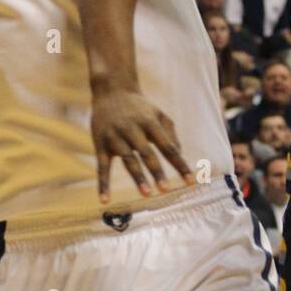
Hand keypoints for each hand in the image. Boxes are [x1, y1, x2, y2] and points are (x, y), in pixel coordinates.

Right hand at [91, 87, 193, 201]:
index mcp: (150, 123)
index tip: (190, 181)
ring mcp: (115, 137)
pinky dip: (103, 184)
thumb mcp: (158, 114)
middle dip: (157, 171)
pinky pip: (102, 167)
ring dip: (137, 177)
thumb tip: (179, 155)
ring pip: (127, 159)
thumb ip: (170, 133)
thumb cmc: (139, 107)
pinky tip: (105, 199)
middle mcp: (133, 129)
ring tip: (147, 193)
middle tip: (166, 189)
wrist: (111, 90)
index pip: (168, 147)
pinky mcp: (100, 144)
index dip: (179, 164)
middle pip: (147, 153)